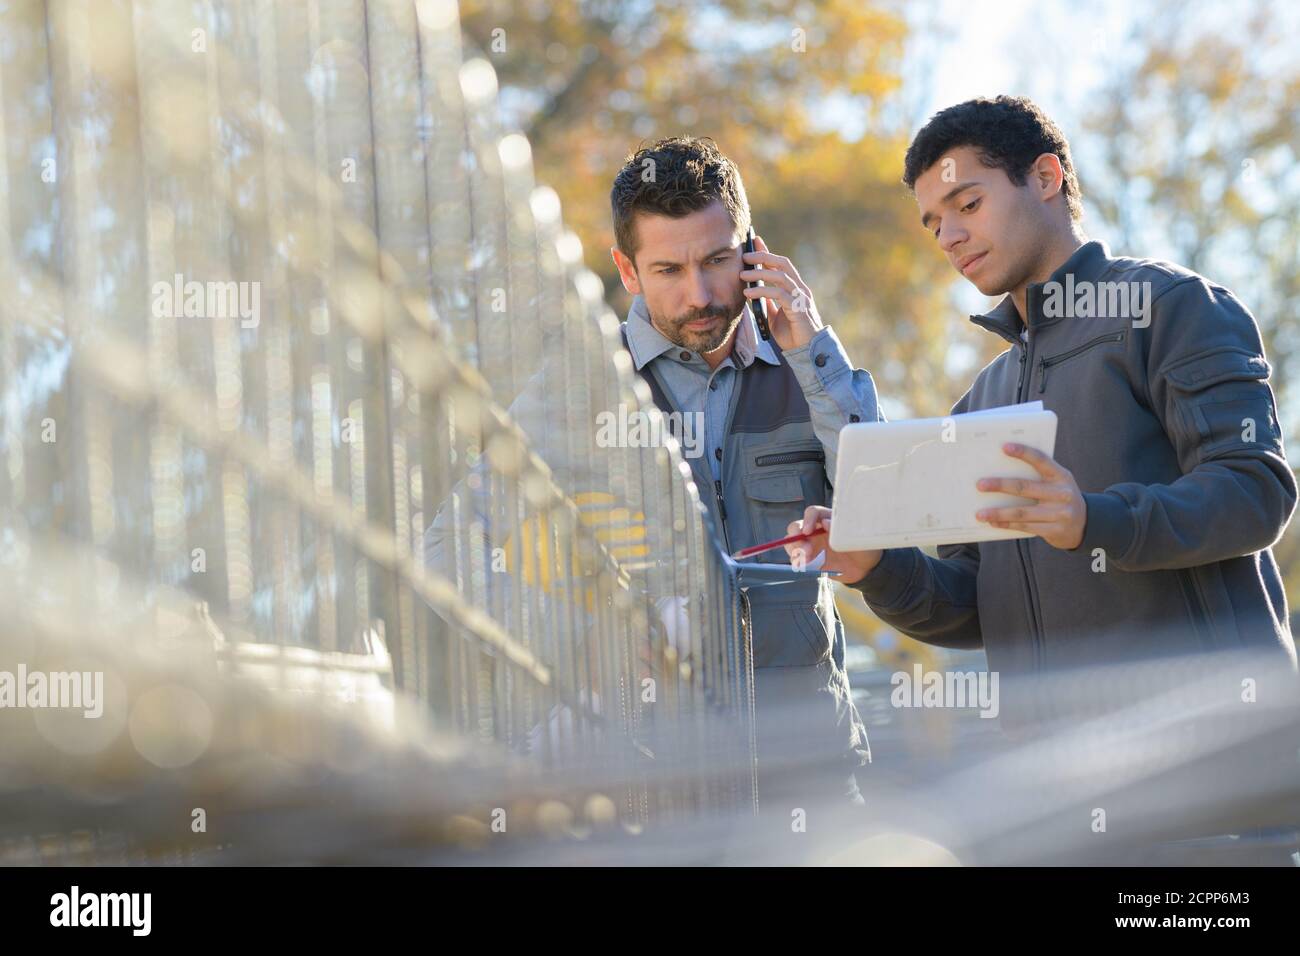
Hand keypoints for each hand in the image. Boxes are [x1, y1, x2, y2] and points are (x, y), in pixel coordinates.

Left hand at [740, 235, 823, 350]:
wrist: (806, 352)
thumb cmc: (792, 335)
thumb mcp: (775, 316)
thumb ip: (768, 303)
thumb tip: (753, 292)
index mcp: (795, 288)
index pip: (781, 265)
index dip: (768, 252)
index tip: (754, 240)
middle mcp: (800, 289)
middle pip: (783, 264)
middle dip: (764, 256)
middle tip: (745, 255)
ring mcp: (801, 297)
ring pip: (781, 276)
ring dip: (760, 273)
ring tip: (742, 275)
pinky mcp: (799, 308)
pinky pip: (779, 294)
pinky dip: (762, 291)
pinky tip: (748, 293)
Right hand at [784, 505, 882, 584]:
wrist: (866, 569)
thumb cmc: (864, 547)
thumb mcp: (857, 537)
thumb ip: (841, 529)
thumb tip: (825, 522)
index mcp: (828, 519)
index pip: (813, 513)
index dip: (808, 519)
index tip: (808, 531)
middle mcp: (816, 530)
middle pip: (797, 526)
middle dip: (796, 537)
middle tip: (805, 551)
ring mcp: (811, 544)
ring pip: (792, 542)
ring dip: (795, 550)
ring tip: (807, 561)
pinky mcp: (810, 559)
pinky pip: (796, 558)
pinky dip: (797, 562)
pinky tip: (805, 566)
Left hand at [976, 443, 1086, 549]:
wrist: (1085, 524)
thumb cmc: (1060, 497)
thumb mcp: (1057, 483)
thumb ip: (1037, 476)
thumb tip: (1000, 471)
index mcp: (1061, 476)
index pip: (1041, 460)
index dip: (1023, 452)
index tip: (1004, 447)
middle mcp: (1062, 493)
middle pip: (1025, 487)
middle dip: (1000, 485)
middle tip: (980, 485)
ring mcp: (1059, 513)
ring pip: (1022, 512)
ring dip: (998, 512)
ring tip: (979, 513)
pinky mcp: (1054, 530)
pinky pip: (1025, 527)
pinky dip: (1007, 524)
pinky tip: (993, 523)